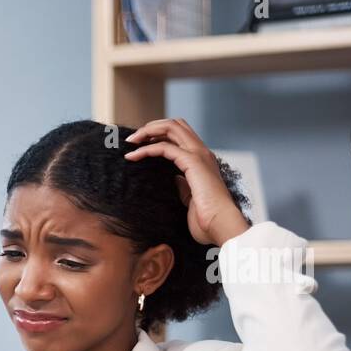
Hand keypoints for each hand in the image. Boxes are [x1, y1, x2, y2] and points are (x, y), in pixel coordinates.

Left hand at [123, 118, 249, 247]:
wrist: (220, 226)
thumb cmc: (207, 220)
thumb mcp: (191, 199)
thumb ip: (183, 186)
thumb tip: (174, 179)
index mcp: (202, 160)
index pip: (180, 134)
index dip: (159, 134)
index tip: (140, 145)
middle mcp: (202, 153)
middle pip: (175, 124)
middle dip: (151, 127)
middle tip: (132, 139)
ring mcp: (199, 155)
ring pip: (171, 127)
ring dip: (147, 131)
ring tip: (130, 142)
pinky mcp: (193, 162)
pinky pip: (165, 148)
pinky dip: (146, 149)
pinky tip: (133, 157)